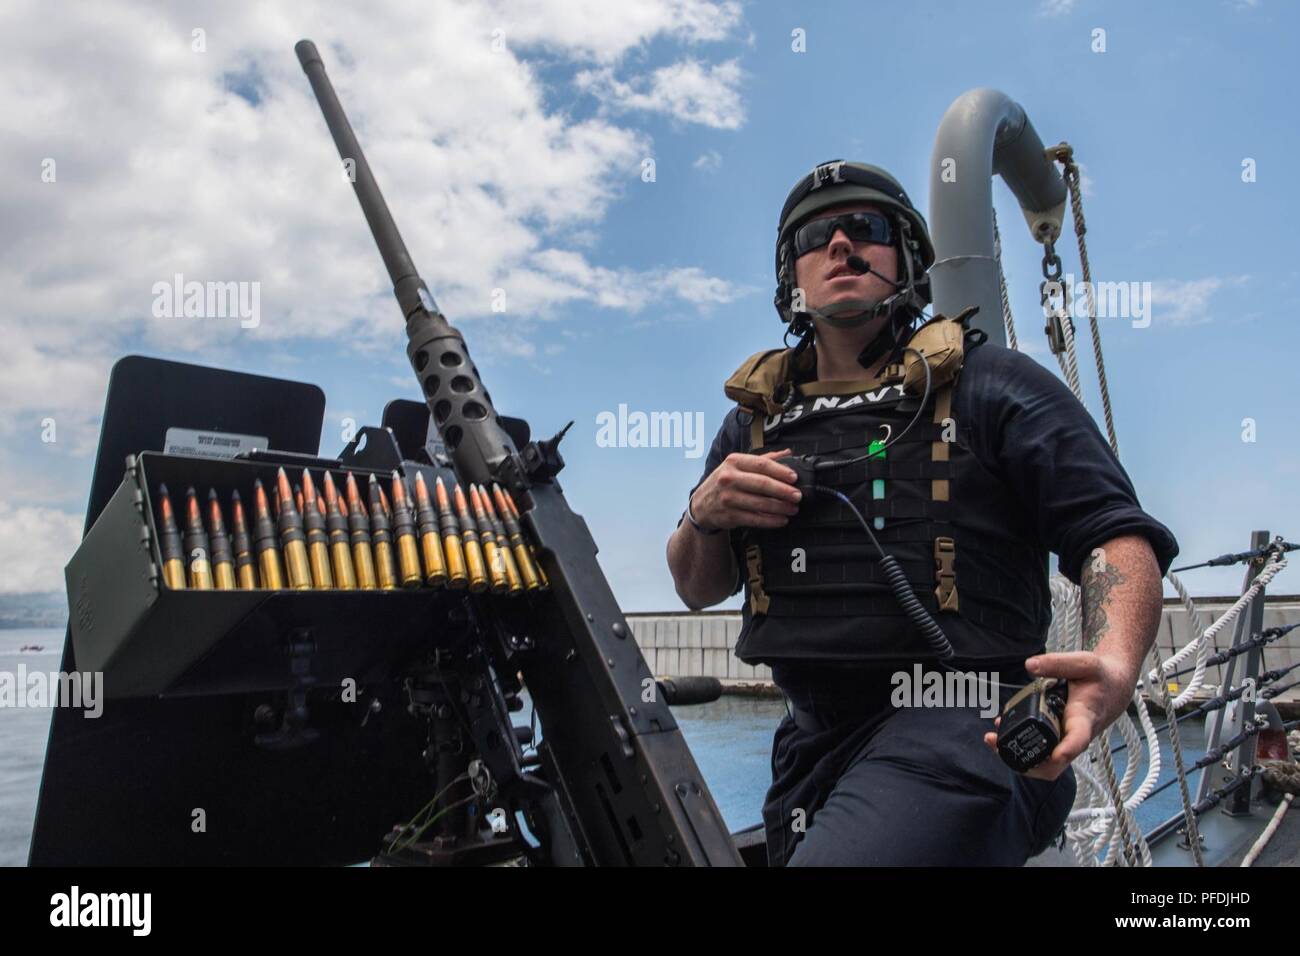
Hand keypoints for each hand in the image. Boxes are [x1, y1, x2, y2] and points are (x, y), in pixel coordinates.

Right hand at [689, 448, 801, 530]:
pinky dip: (770, 521)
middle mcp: (728, 478)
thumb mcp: (738, 465)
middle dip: (783, 491)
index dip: (780, 471)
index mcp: (734, 462)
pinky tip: (781, 520)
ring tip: (793, 509)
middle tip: (797, 495)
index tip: (794, 477)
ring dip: (780, 507)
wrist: (701, 504)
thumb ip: (763, 459)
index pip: (761, 464)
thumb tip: (787, 453)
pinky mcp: (728, 515)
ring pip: (760, 503)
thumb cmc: (724, 482)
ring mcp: (727, 497)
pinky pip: (754, 519)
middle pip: (762, 484)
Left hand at [983, 651, 1135, 780]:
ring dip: (1018, 756)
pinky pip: (1040, 752)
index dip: (1068, 749)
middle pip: (1055, 763)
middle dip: (1027, 761)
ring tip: (992, 739)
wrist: (1113, 688)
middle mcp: (1076, 736)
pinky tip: (1002, 732)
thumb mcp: (1084, 663)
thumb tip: (1030, 665)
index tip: (1056, 754)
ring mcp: (1066, 741)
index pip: (1078, 738)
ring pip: (1044, 763)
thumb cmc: (1100, 677)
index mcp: (1085, 718)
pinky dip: (1020, 747)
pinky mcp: (1058, 739)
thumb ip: (1058, 663)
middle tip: (998, 744)